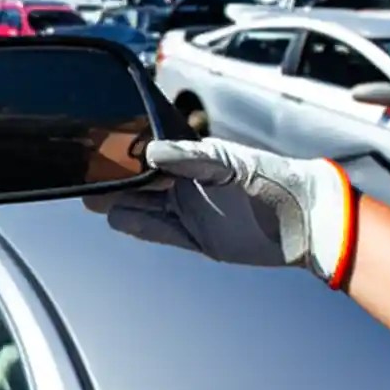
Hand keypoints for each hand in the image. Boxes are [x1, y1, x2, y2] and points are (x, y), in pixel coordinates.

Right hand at [95, 138, 354, 285]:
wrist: (303, 220)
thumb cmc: (272, 180)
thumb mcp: (230, 163)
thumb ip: (190, 157)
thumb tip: (151, 152)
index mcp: (193, 160)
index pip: (149, 155)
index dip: (124, 155)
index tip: (99, 153)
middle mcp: (187, 184)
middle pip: (140, 183)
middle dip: (113, 180)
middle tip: (85, 178)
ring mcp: (190, 211)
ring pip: (144, 207)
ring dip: (120, 203)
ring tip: (91, 198)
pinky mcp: (196, 238)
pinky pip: (160, 231)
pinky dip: (139, 226)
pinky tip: (118, 218)